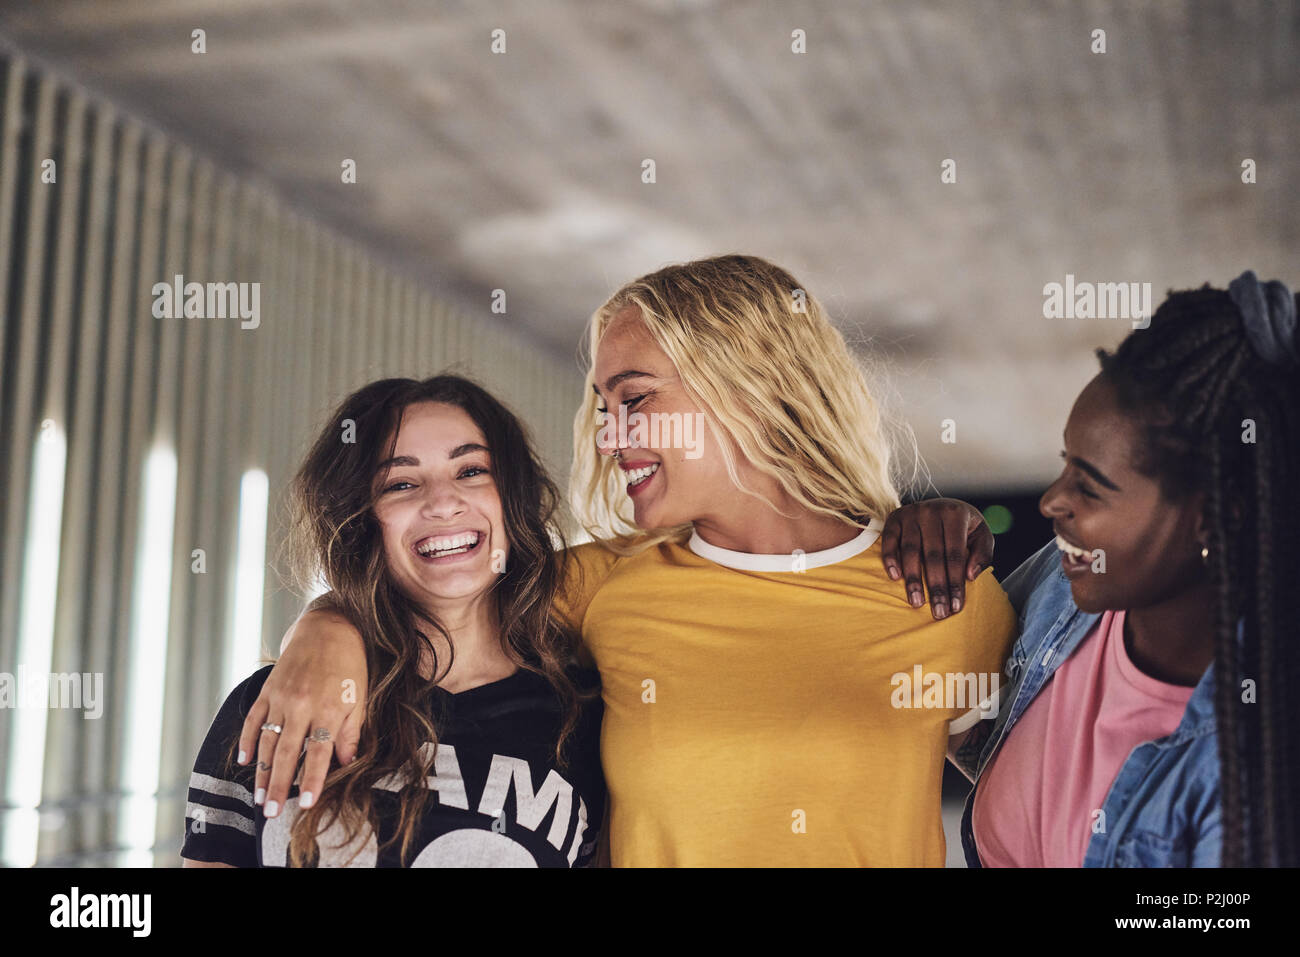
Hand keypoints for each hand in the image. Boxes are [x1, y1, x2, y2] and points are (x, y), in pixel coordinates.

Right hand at [237, 609, 367, 816]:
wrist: (329, 628)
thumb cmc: (350, 666)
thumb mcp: (359, 699)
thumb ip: (351, 732)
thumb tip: (347, 763)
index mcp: (327, 709)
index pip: (318, 753)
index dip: (311, 780)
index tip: (305, 805)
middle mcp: (301, 705)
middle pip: (287, 753)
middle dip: (279, 786)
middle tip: (271, 813)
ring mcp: (281, 698)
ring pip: (267, 741)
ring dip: (262, 771)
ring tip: (259, 797)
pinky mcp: (268, 690)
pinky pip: (253, 720)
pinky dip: (246, 740)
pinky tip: (244, 760)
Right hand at [880, 498, 992, 619]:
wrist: (942, 506)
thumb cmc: (964, 528)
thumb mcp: (981, 535)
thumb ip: (982, 554)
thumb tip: (970, 576)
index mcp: (956, 514)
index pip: (955, 554)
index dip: (956, 582)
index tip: (956, 607)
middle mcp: (931, 511)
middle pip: (933, 555)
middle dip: (936, 587)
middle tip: (938, 612)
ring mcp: (911, 513)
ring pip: (910, 551)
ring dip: (913, 579)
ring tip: (917, 602)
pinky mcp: (894, 518)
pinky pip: (889, 540)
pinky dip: (891, 559)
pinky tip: (895, 578)